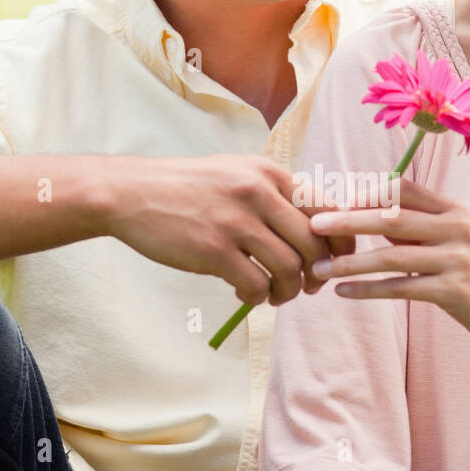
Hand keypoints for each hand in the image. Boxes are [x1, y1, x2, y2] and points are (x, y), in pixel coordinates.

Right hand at [105, 154, 354, 306]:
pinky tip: (244, 295)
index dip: (339, 241)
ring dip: (287, 291)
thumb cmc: (185, 188)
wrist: (130, 194)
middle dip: (316, 273)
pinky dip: (257, 297)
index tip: (334, 261)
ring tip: (273, 295)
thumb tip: (312, 232)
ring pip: (289, 268)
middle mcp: (257, 192)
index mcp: (268, 173)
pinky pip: (255, 285)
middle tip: (306, 287)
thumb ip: (272, 195)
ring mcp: (235, 221)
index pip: (325, 208)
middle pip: (313, 242)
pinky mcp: (213, 250)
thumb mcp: (235, 174)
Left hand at [308, 176, 469, 354]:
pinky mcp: (454, 291)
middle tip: (313, 225)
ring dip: (351, 262)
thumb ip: (411, 228)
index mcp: (452, 210)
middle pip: (391, 217)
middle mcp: (456, 228)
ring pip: (392, 256)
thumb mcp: (447, 243)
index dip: (365, 192)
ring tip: (321, 268)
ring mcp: (457, 259)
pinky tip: (343, 292)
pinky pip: (401, 288)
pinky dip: (368, 289)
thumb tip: (363, 215)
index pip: (402, 188)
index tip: (334, 202)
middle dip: (348, 220)